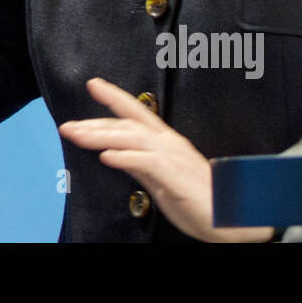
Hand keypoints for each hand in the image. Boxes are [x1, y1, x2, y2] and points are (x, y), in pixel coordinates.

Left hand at [58, 77, 275, 243]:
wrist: (235, 218)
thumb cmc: (200, 201)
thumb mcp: (161, 180)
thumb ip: (139, 165)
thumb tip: (114, 153)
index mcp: (166, 142)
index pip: (136, 113)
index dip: (114, 98)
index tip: (92, 84)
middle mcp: (168, 144)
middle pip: (127, 125)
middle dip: (94, 123)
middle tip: (67, 125)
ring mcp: (172, 157)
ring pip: (131, 138)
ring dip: (100, 135)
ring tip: (76, 136)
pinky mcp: (175, 175)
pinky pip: (146, 163)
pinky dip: (125, 157)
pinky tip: (105, 157)